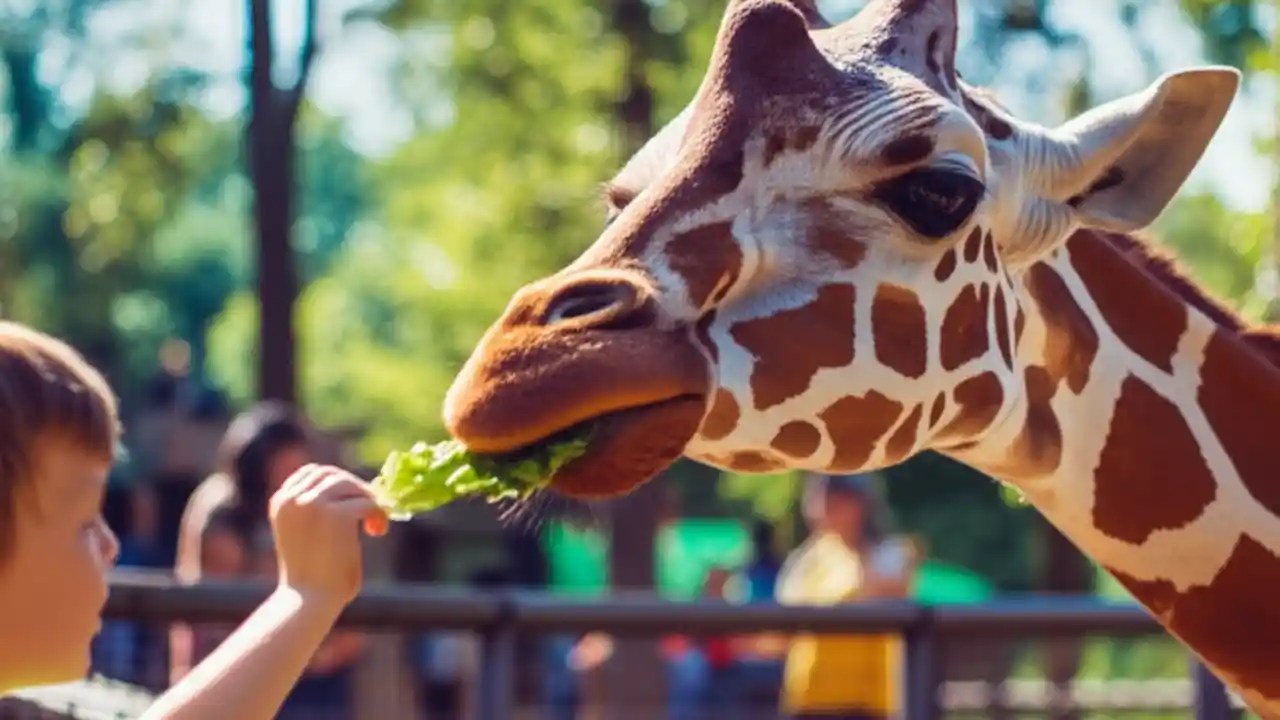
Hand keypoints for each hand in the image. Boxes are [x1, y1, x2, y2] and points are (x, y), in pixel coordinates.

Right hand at [269, 464, 389, 606]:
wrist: (307, 602)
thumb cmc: (311, 578)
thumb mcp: (306, 535)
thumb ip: (321, 510)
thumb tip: (359, 489)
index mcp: (281, 502)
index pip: (313, 473)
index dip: (338, 482)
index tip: (354, 499)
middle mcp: (292, 498)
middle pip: (333, 474)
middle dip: (356, 489)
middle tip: (371, 512)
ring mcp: (312, 503)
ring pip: (352, 486)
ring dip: (368, 501)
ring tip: (374, 526)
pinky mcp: (335, 515)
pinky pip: (367, 503)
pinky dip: (378, 514)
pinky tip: (377, 531)